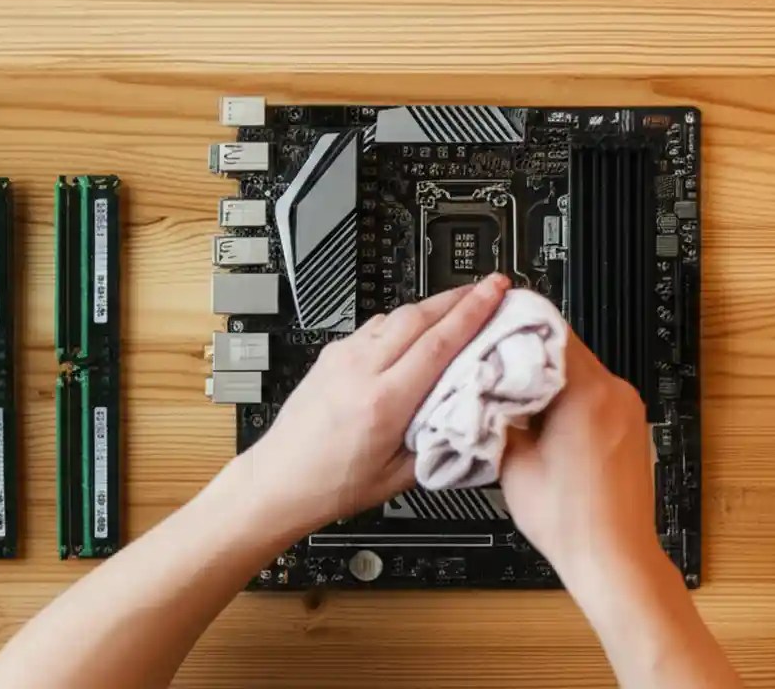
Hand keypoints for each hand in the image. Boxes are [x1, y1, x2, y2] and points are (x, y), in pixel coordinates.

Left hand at [244, 274, 511, 526]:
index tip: (495, 292)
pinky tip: (416, 328)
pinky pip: (374, 327)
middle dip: (458, 297)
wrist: (278, 481)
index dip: (473, 312)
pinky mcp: (330, 356)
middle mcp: (360, 370)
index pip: (438, 343)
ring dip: (432, 306)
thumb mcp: (400, 476)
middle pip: (419, 316)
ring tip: (459, 306)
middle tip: (488, 288)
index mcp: (383, 402)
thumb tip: (473, 416)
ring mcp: (341, 358)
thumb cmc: (331, 485)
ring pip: (395, 316)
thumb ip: (440, 442)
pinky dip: (403, 321)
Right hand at [500, 332, 659, 584]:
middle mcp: (615, 393)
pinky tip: (544, 421)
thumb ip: (500, 417)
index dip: (516, 327)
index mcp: (587, 393)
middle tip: (495, 365)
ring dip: (549, 377)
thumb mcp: (514, 463)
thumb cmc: (571, 521)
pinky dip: (569, 397)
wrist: (613, 556)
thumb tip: (489, 393)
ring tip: (516, 398)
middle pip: (565, 349)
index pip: (549, 332)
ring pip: (581, 371)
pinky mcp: (631, 426)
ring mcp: (628, 409)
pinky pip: (596, 394)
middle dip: (528, 355)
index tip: (493, 327)